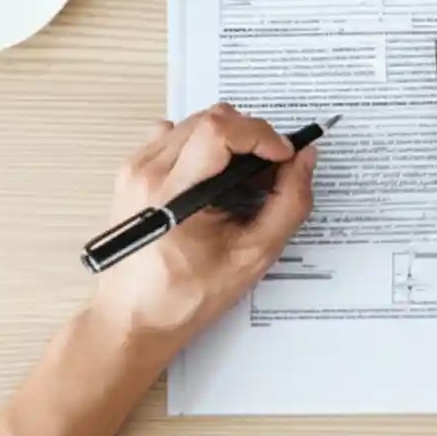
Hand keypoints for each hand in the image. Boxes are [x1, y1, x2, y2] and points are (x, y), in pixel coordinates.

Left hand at [90, 103, 316, 349]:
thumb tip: (304, 161)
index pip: (220, 131)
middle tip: (268, 172)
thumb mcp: (252, 256)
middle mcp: (147, 172)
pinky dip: (202, 146)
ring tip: (241, 181)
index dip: (262, 135)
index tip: (285, 155)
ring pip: (194, 122)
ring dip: (228, 141)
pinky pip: (174, 135)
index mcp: (173, 194)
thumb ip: (288, 204)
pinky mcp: (132, 171)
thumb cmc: (184, 296)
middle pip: (210, 118)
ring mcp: (135, 169)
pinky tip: (211, 180)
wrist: (133, 317)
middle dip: (251, 137)